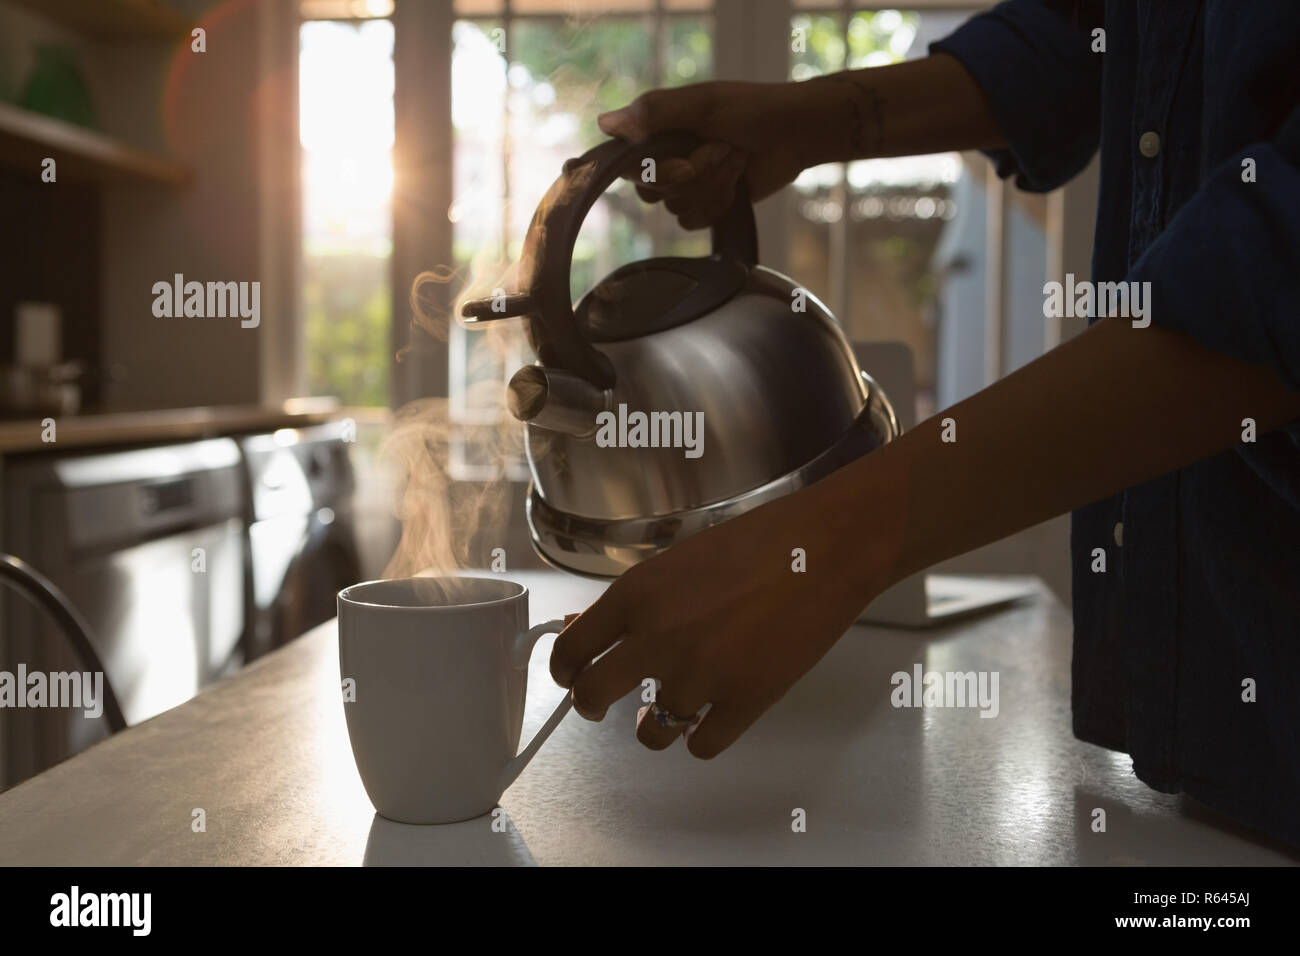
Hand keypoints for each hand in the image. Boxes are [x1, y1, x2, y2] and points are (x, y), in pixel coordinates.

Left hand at [548, 461, 900, 757]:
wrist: (823, 550)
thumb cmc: (757, 543)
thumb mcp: (677, 561)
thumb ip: (632, 602)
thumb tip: (587, 630)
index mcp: (635, 596)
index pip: (571, 650)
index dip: (565, 671)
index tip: (572, 676)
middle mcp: (657, 639)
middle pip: (592, 697)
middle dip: (591, 705)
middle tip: (601, 705)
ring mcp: (700, 677)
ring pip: (652, 731)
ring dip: (657, 724)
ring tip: (676, 706)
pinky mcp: (744, 703)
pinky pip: (702, 746)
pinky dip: (702, 737)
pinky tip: (713, 717)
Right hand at [598, 80, 829, 229]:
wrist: (795, 134)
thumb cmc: (752, 109)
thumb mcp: (703, 103)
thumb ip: (656, 112)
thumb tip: (604, 124)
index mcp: (656, 129)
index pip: (625, 163)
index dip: (654, 170)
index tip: (686, 164)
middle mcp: (664, 157)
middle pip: (650, 191)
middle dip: (694, 175)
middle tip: (722, 149)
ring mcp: (685, 183)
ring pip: (676, 207)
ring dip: (713, 185)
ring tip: (736, 160)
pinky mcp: (705, 203)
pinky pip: (694, 221)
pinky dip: (720, 203)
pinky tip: (737, 183)